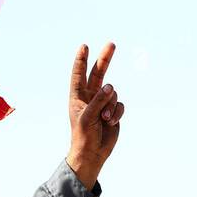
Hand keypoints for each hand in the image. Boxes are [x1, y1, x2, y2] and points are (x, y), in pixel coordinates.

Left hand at [66, 42, 123, 189]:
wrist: (93, 152)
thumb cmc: (83, 135)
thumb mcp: (88, 117)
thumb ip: (98, 100)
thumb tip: (109, 86)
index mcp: (77, 96)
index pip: (79, 74)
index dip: (81, 60)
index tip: (84, 46)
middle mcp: (90, 96)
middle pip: (99, 73)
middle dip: (105, 59)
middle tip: (111, 44)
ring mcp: (102, 103)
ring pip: (113, 93)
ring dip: (110, 106)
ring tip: (104, 119)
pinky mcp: (113, 111)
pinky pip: (119, 105)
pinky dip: (117, 113)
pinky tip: (110, 123)